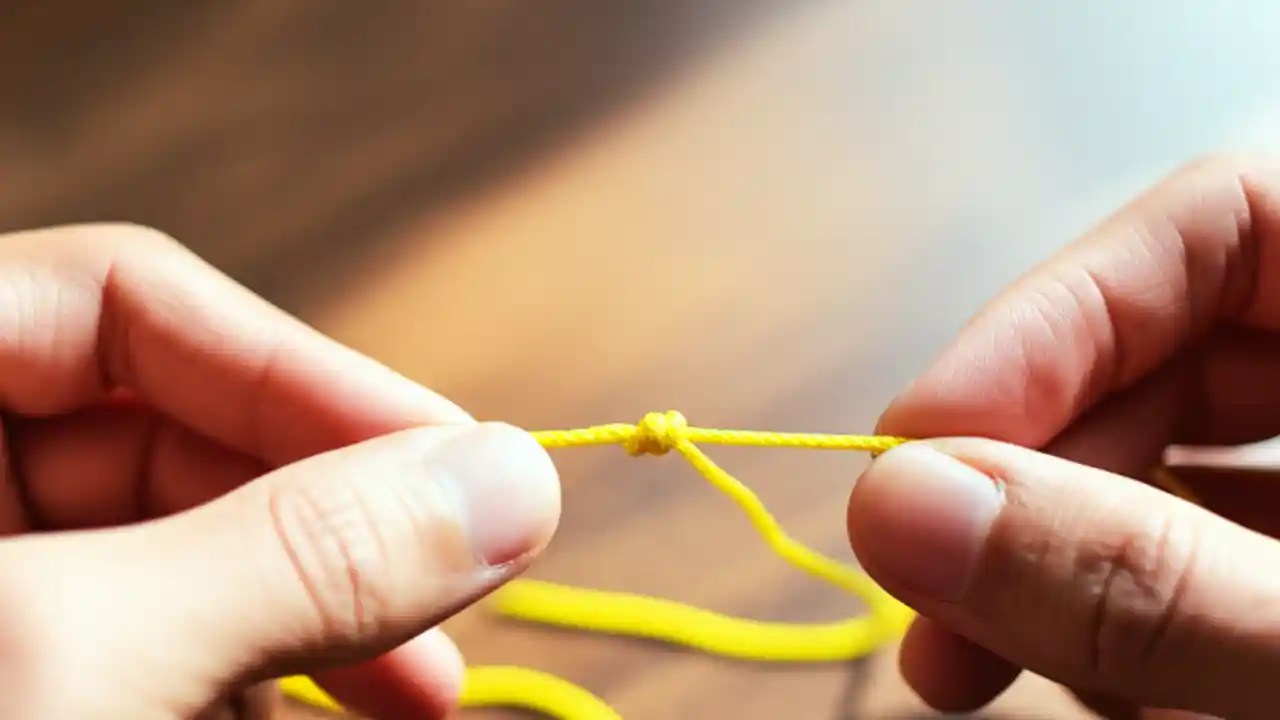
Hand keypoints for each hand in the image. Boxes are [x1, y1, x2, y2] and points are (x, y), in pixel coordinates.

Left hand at [0, 225, 560, 718]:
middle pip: (178, 433)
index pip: (121, 298)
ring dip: (313, 618)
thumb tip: (513, 479)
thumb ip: (294, 556)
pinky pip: (160, 637)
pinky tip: (308, 712)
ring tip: (405, 692)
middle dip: (329, 526)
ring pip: (186, 548)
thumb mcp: (85, 660)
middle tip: (453, 590)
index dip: (302, 370)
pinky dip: (252, 677)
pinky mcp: (26, 672)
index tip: (455, 463)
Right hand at [847, 155, 1279, 719]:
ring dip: (1054, 569)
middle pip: (1161, 365)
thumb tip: (899, 509)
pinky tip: (1103, 686)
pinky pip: (1194, 565)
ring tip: (989, 667)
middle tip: (928, 607)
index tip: (917, 451)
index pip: (1216, 224)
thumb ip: (1146, 578)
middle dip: (1028, 489)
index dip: (1048, 323)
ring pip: (1160, 476)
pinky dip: (1122, 623)